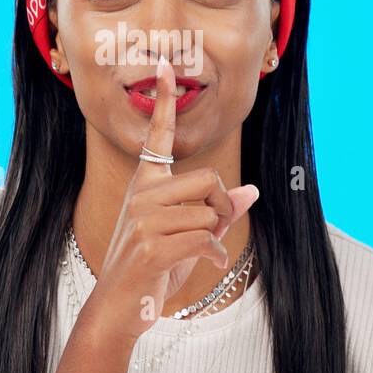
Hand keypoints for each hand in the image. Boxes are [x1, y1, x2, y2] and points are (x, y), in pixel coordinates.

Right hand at [84, 53, 260, 345]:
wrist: (120, 307)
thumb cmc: (154, 270)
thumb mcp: (189, 236)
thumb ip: (218, 211)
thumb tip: (252, 191)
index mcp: (146, 184)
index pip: (158, 136)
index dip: (165, 101)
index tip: (165, 65)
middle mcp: (142, 194)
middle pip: (209, 178)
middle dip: (221, 206)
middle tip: (210, 229)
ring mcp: (144, 219)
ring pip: (210, 212)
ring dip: (216, 236)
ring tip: (197, 253)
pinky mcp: (152, 246)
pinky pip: (206, 237)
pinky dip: (215, 254)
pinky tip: (207, 264)